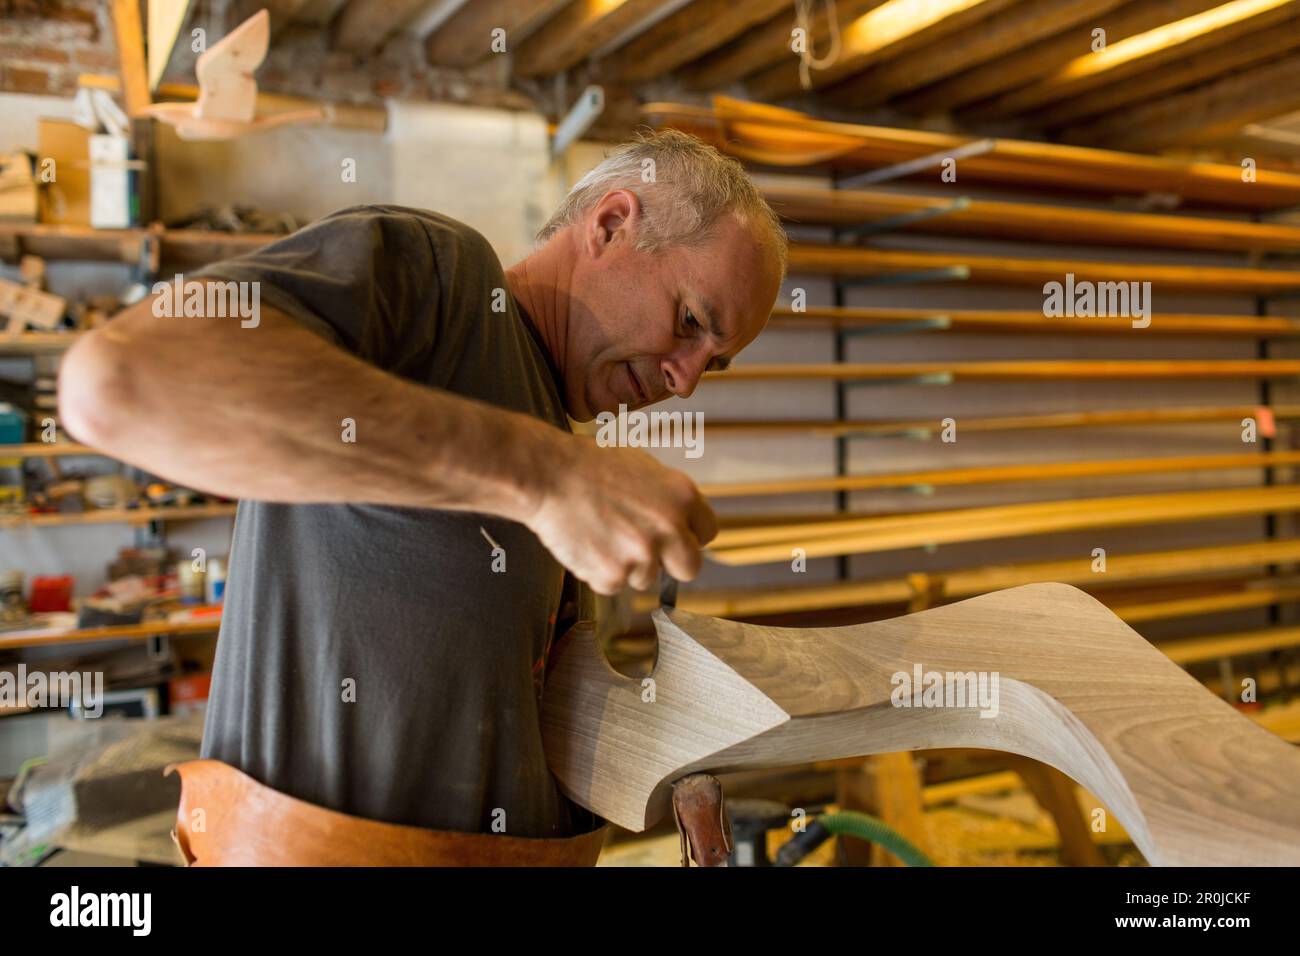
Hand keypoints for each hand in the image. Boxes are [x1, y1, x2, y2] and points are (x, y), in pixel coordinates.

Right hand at [526, 435, 717, 595]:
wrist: (549, 475)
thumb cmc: (589, 465)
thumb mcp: (642, 467)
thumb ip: (666, 498)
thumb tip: (678, 520)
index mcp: (682, 496)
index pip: (708, 532)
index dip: (688, 537)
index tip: (674, 539)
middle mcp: (670, 527)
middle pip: (690, 567)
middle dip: (669, 564)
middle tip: (643, 551)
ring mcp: (643, 555)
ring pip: (645, 578)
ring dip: (626, 565)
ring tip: (600, 534)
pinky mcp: (613, 575)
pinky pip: (613, 585)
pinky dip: (599, 572)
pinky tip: (586, 544)